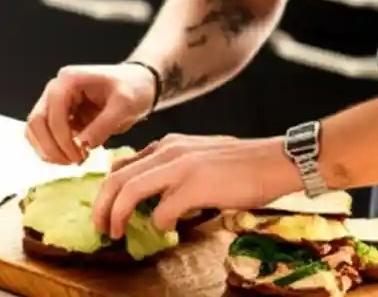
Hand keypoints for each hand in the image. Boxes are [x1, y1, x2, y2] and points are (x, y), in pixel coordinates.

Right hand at [25, 63, 156, 163]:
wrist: (139, 85)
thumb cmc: (134, 88)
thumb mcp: (125, 105)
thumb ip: (104, 124)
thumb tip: (82, 145)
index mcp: (68, 80)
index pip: (53, 112)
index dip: (62, 138)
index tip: (80, 155)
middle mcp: (56, 89)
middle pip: (36, 122)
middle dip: (52, 147)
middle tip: (75, 162)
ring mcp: (55, 103)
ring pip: (35, 131)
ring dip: (49, 151)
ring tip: (74, 161)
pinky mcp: (59, 116)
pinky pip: (44, 136)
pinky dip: (52, 150)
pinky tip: (71, 157)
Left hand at [91, 133, 302, 238]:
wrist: (276, 159)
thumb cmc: (244, 163)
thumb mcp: (200, 157)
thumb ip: (176, 170)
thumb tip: (156, 199)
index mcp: (170, 144)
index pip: (123, 164)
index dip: (108, 190)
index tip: (106, 210)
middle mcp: (170, 150)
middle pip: (116, 177)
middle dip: (101, 206)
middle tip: (100, 227)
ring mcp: (181, 166)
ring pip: (128, 190)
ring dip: (117, 216)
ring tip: (116, 233)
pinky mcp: (195, 185)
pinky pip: (162, 210)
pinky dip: (159, 224)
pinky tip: (167, 230)